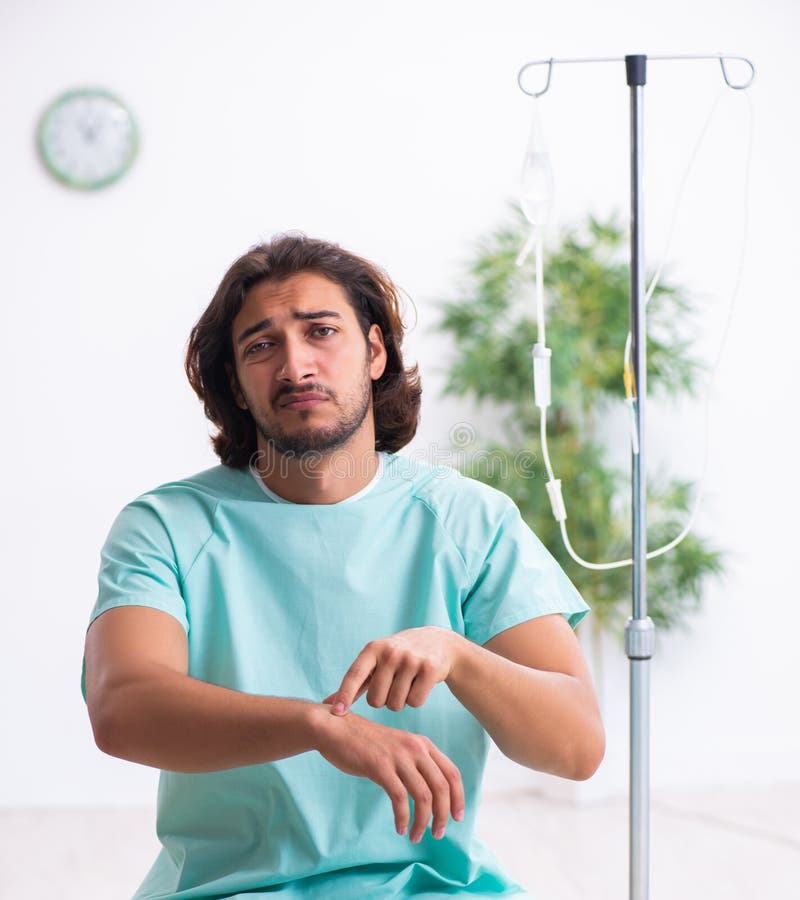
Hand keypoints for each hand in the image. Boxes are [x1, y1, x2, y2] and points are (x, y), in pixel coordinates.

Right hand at [310, 704, 464, 841]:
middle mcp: (415, 748)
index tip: (457, 817)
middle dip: (443, 815)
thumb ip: (415, 763)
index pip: (452, 773)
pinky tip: (400, 828)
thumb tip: (432, 793)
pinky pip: (399, 798)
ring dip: (422, 821)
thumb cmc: (366, 743)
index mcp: (423, 743)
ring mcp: (398, 756)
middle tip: (438, 834)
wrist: (336, 728)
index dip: (458, 797)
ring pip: (423, 796)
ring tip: (416, 836)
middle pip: (441, 787)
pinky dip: (403, 817)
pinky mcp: (380, 766)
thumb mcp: (399, 747)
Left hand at [324, 627, 462, 713]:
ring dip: (400, 701)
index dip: (345, 695)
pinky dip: (416, 700)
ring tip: (406, 683)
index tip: (336, 713)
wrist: (438, 642)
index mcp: (373, 649)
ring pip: (396, 704)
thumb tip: (326, 704)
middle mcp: (390, 652)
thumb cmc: (398, 657)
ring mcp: (411, 659)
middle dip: (383, 700)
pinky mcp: (429, 668)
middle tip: (392, 686)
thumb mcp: (375, 663)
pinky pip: (415, 702)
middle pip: (376, 700)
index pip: (354, 675)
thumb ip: (354, 685)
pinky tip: (419, 684)